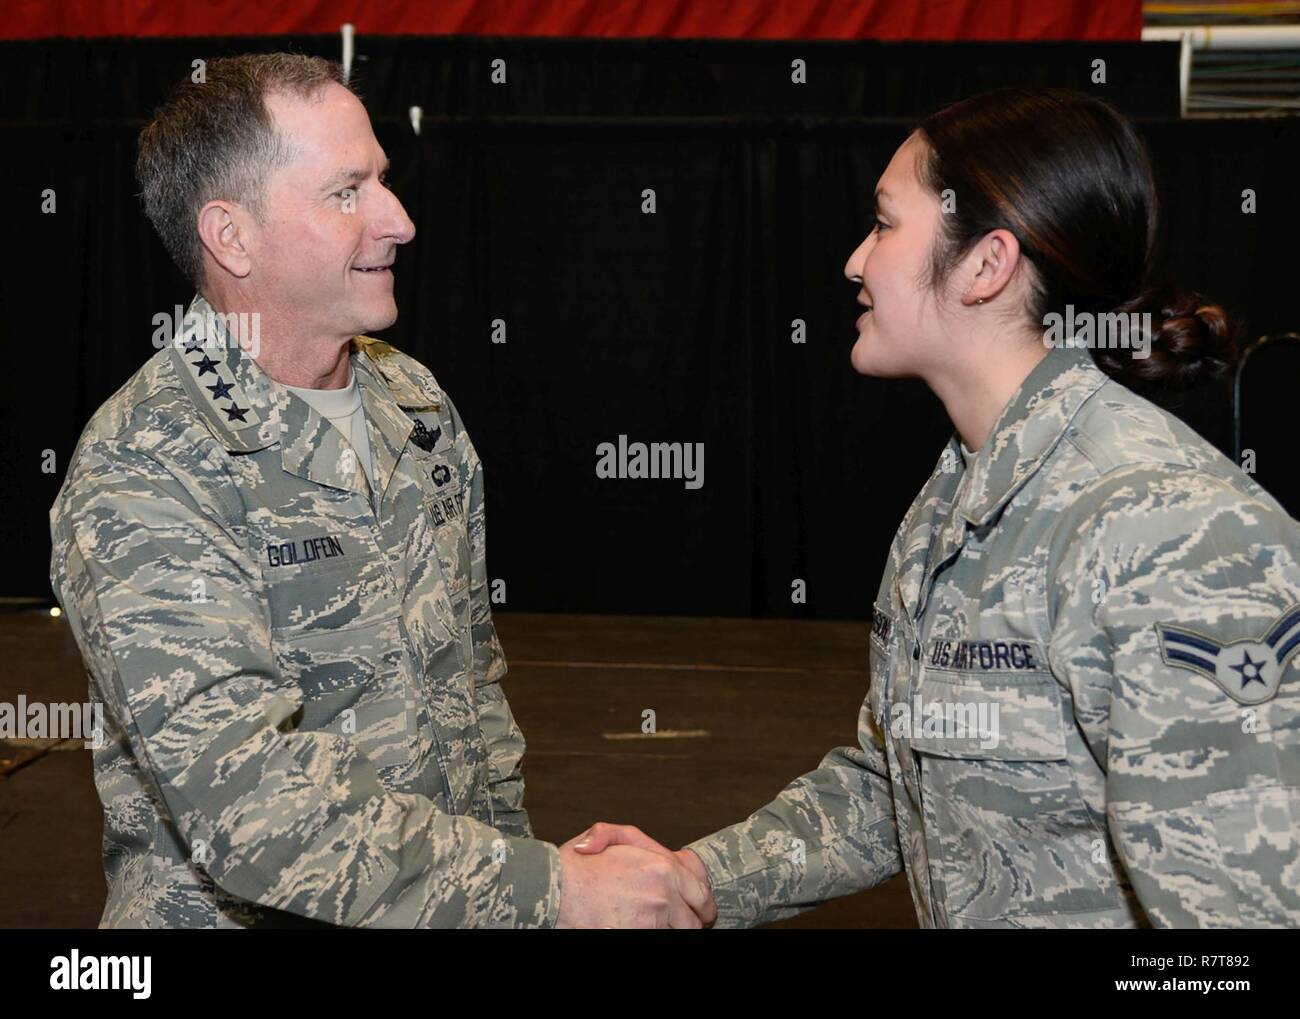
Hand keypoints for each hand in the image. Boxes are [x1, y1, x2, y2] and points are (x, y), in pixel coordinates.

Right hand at [566, 822, 715, 926]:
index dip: (701, 907)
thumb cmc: (576, 866)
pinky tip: (634, 926)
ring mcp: (653, 921)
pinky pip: (657, 940)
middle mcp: (664, 895)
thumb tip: (663, 857)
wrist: (556, 891)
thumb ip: (638, 841)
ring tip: (652, 925)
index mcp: (663, 868)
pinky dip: (650, 934)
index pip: (701, 896)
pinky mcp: (639, 936)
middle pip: (692, 923)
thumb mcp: (608, 836)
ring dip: (669, 930)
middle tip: (680, 925)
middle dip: (689, 925)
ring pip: (676, 934)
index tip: (699, 914)